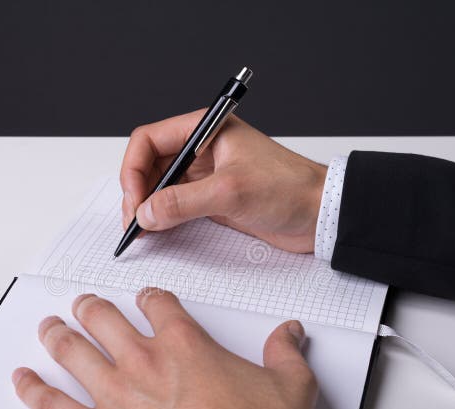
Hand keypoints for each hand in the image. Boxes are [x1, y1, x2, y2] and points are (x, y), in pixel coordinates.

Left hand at [11, 289, 316, 408]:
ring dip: (57, 334)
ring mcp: (116, 394)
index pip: (158, 304)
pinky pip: (53, 406)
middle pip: (103, 317)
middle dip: (91, 306)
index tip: (146, 300)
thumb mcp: (290, 386)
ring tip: (49, 327)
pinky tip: (22, 379)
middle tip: (85, 304)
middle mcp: (143, 361)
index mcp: (184, 344)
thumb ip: (287, 352)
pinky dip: (33, 390)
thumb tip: (290, 332)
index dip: (150, 297)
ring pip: (72, 350)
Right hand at [120, 110, 327, 252]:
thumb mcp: (231, 192)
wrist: (321, 212)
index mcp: (206, 130)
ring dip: (147, 207)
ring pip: (160, 187)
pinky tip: (157, 232)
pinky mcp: (212, 198)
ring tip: (140, 230)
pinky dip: (162, 218)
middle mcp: (202, 149)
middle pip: (150, 164)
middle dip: (137, 191)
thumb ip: (184, 202)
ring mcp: (206, 175)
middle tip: (134, 220)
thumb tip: (147, 212)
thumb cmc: (290, 188)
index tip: (135, 198)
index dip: (134, 169)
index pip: (150, 139)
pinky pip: (176, 205)